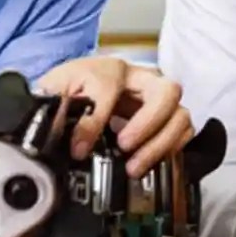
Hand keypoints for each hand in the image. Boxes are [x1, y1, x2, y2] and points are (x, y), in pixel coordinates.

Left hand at [37, 56, 191, 176]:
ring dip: (160, 143)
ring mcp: (157, 99)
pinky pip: (184, 132)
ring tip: (133, 166)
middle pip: (167, 91)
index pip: (110, 87)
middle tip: (124, 145)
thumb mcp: (53, 94)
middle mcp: (141, 80)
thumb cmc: (70, 91)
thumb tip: (53, 133)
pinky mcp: (166, 119)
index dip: (94, 121)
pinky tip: (147, 163)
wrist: (77, 95)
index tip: (78, 149)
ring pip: (180, 115)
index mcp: (110, 69)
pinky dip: (171, 149)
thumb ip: (51, 108)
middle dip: (148, 123)